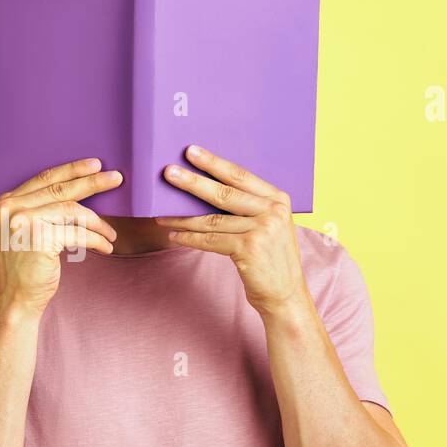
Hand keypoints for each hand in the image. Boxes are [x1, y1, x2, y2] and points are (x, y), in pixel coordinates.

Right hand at [0, 158, 120, 316]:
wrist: (16, 299)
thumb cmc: (26, 267)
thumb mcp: (24, 231)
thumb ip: (40, 209)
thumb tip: (79, 189)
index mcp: (7, 202)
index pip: (44, 179)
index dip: (71, 170)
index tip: (94, 165)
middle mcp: (12, 209)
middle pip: (60, 189)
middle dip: (91, 183)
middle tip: (116, 178)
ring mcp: (24, 223)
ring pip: (72, 210)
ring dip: (97, 221)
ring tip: (112, 232)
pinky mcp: (40, 239)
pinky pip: (78, 233)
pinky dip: (96, 239)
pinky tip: (106, 246)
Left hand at [157, 145, 307, 318]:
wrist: (285, 295)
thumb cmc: (270, 259)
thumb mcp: (268, 226)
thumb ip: (248, 208)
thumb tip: (204, 190)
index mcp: (278, 199)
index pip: (240, 176)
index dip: (214, 163)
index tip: (191, 152)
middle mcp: (273, 210)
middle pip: (224, 192)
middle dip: (192, 182)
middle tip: (168, 173)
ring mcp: (262, 229)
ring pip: (212, 219)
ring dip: (182, 217)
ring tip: (161, 213)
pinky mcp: (249, 248)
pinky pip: (210, 240)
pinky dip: (189, 238)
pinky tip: (174, 235)